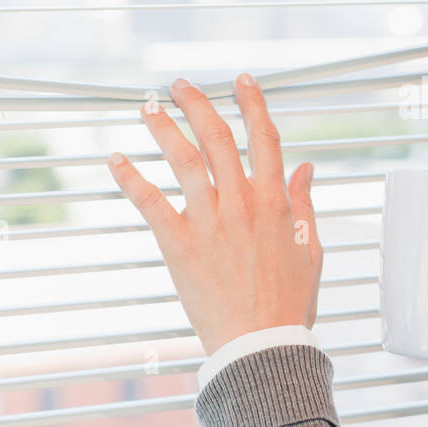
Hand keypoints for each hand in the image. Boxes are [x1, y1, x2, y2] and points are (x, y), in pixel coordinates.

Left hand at [106, 74, 322, 355]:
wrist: (261, 343)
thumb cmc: (288, 303)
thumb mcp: (310, 249)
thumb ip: (305, 204)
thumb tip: (306, 168)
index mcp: (274, 202)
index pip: (264, 138)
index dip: (253, 104)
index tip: (242, 82)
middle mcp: (241, 203)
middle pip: (218, 138)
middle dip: (199, 104)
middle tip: (182, 85)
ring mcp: (209, 222)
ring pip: (184, 160)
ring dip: (163, 128)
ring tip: (149, 108)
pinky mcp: (179, 245)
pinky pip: (150, 202)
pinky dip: (131, 178)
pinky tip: (117, 159)